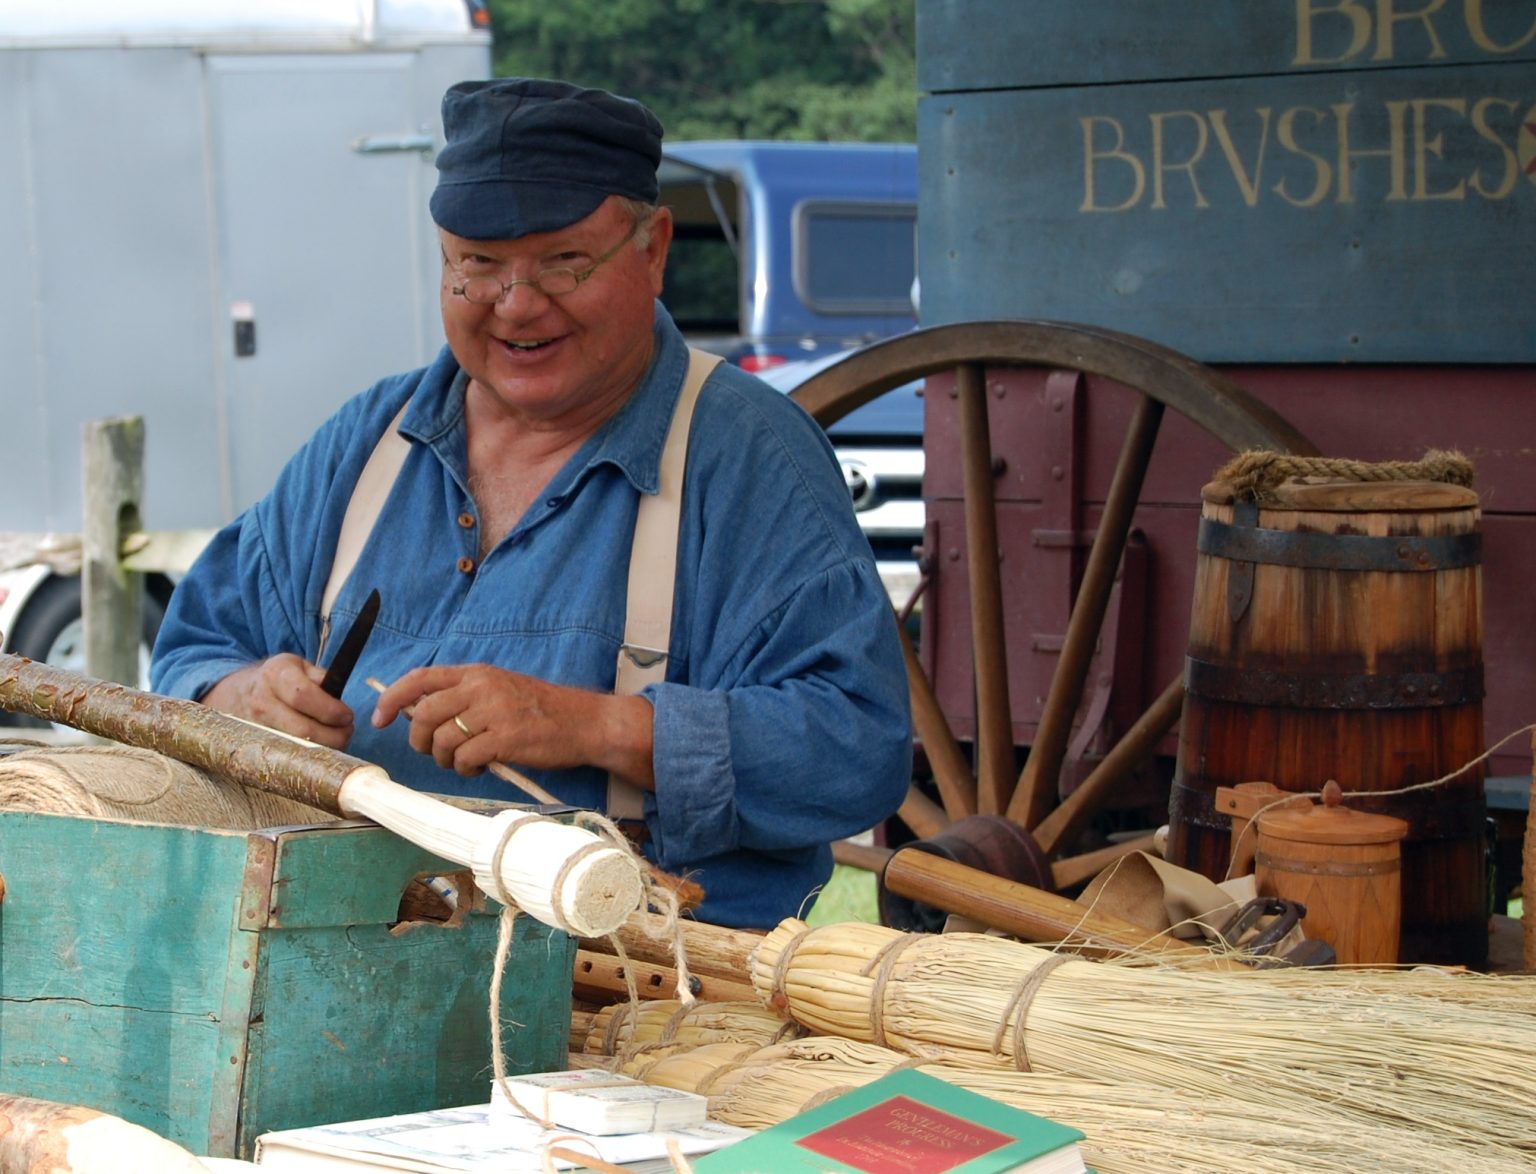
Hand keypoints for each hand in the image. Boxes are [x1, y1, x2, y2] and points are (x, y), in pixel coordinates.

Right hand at [202, 654, 354, 748]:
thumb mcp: (300, 666)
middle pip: (302, 730)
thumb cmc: (281, 680)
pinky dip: (307, 758)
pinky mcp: (254, 747)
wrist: (239, 693)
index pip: (304, 695)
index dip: (330, 710)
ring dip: (324, 749)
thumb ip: (322, 678)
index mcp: (276, 673)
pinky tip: (317, 750)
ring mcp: (254, 727)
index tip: (347, 716)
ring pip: (296, 749)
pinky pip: (286, 757)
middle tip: (347, 732)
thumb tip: (339, 701)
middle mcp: (261, 700)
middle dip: (334, 736)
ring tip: (335, 740)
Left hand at [370, 662, 653, 787]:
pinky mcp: (505, 738)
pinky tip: (480, 767)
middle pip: (425, 714)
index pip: (420, 678)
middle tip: (432, 752)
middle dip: (419, 740)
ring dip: (444, 759)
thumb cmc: (541, 711)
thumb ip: (464, 697)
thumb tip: (420, 715)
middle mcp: (481, 688)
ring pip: (441, 740)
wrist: (584, 722)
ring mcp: (493, 712)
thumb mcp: (500, 690)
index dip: (393, 698)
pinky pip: (464, 758)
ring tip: (465, 761)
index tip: (380, 718)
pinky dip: (465, 768)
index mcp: (477, 673)